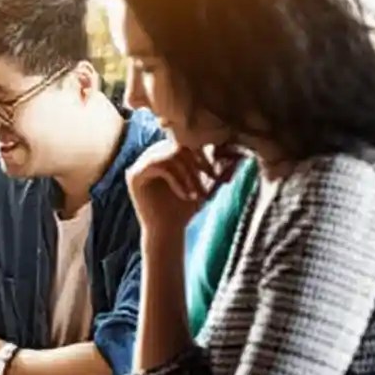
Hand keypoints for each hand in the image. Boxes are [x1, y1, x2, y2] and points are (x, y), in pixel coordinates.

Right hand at [126, 140, 242, 239]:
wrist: (168, 232)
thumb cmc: (185, 209)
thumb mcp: (206, 185)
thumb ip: (219, 169)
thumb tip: (240, 155)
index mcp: (164, 153)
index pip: (185, 141)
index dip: (203, 154)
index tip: (216, 175)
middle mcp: (150, 155)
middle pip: (178, 145)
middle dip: (198, 165)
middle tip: (211, 184)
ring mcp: (140, 163)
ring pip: (170, 154)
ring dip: (189, 174)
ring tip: (199, 194)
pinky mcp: (134, 175)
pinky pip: (159, 166)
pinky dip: (177, 180)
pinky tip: (186, 196)